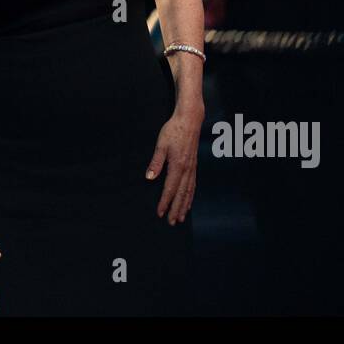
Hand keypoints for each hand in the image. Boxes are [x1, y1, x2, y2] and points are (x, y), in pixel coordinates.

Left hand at [146, 103, 203, 224]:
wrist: (190, 120)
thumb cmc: (173, 130)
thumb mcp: (161, 144)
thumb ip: (156, 163)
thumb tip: (149, 178)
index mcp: (177, 165)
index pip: (169, 188)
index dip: (165, 202)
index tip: (160, 213)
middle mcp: (187, 170)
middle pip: (181, 194)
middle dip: (176, 209)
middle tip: (172, 223)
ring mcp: (192, 168)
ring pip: (189, 191)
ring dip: (184, 205)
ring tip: (181, 217)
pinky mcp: (194, 165)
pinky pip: (193, 185)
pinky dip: (191, 196)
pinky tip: (189, 201)